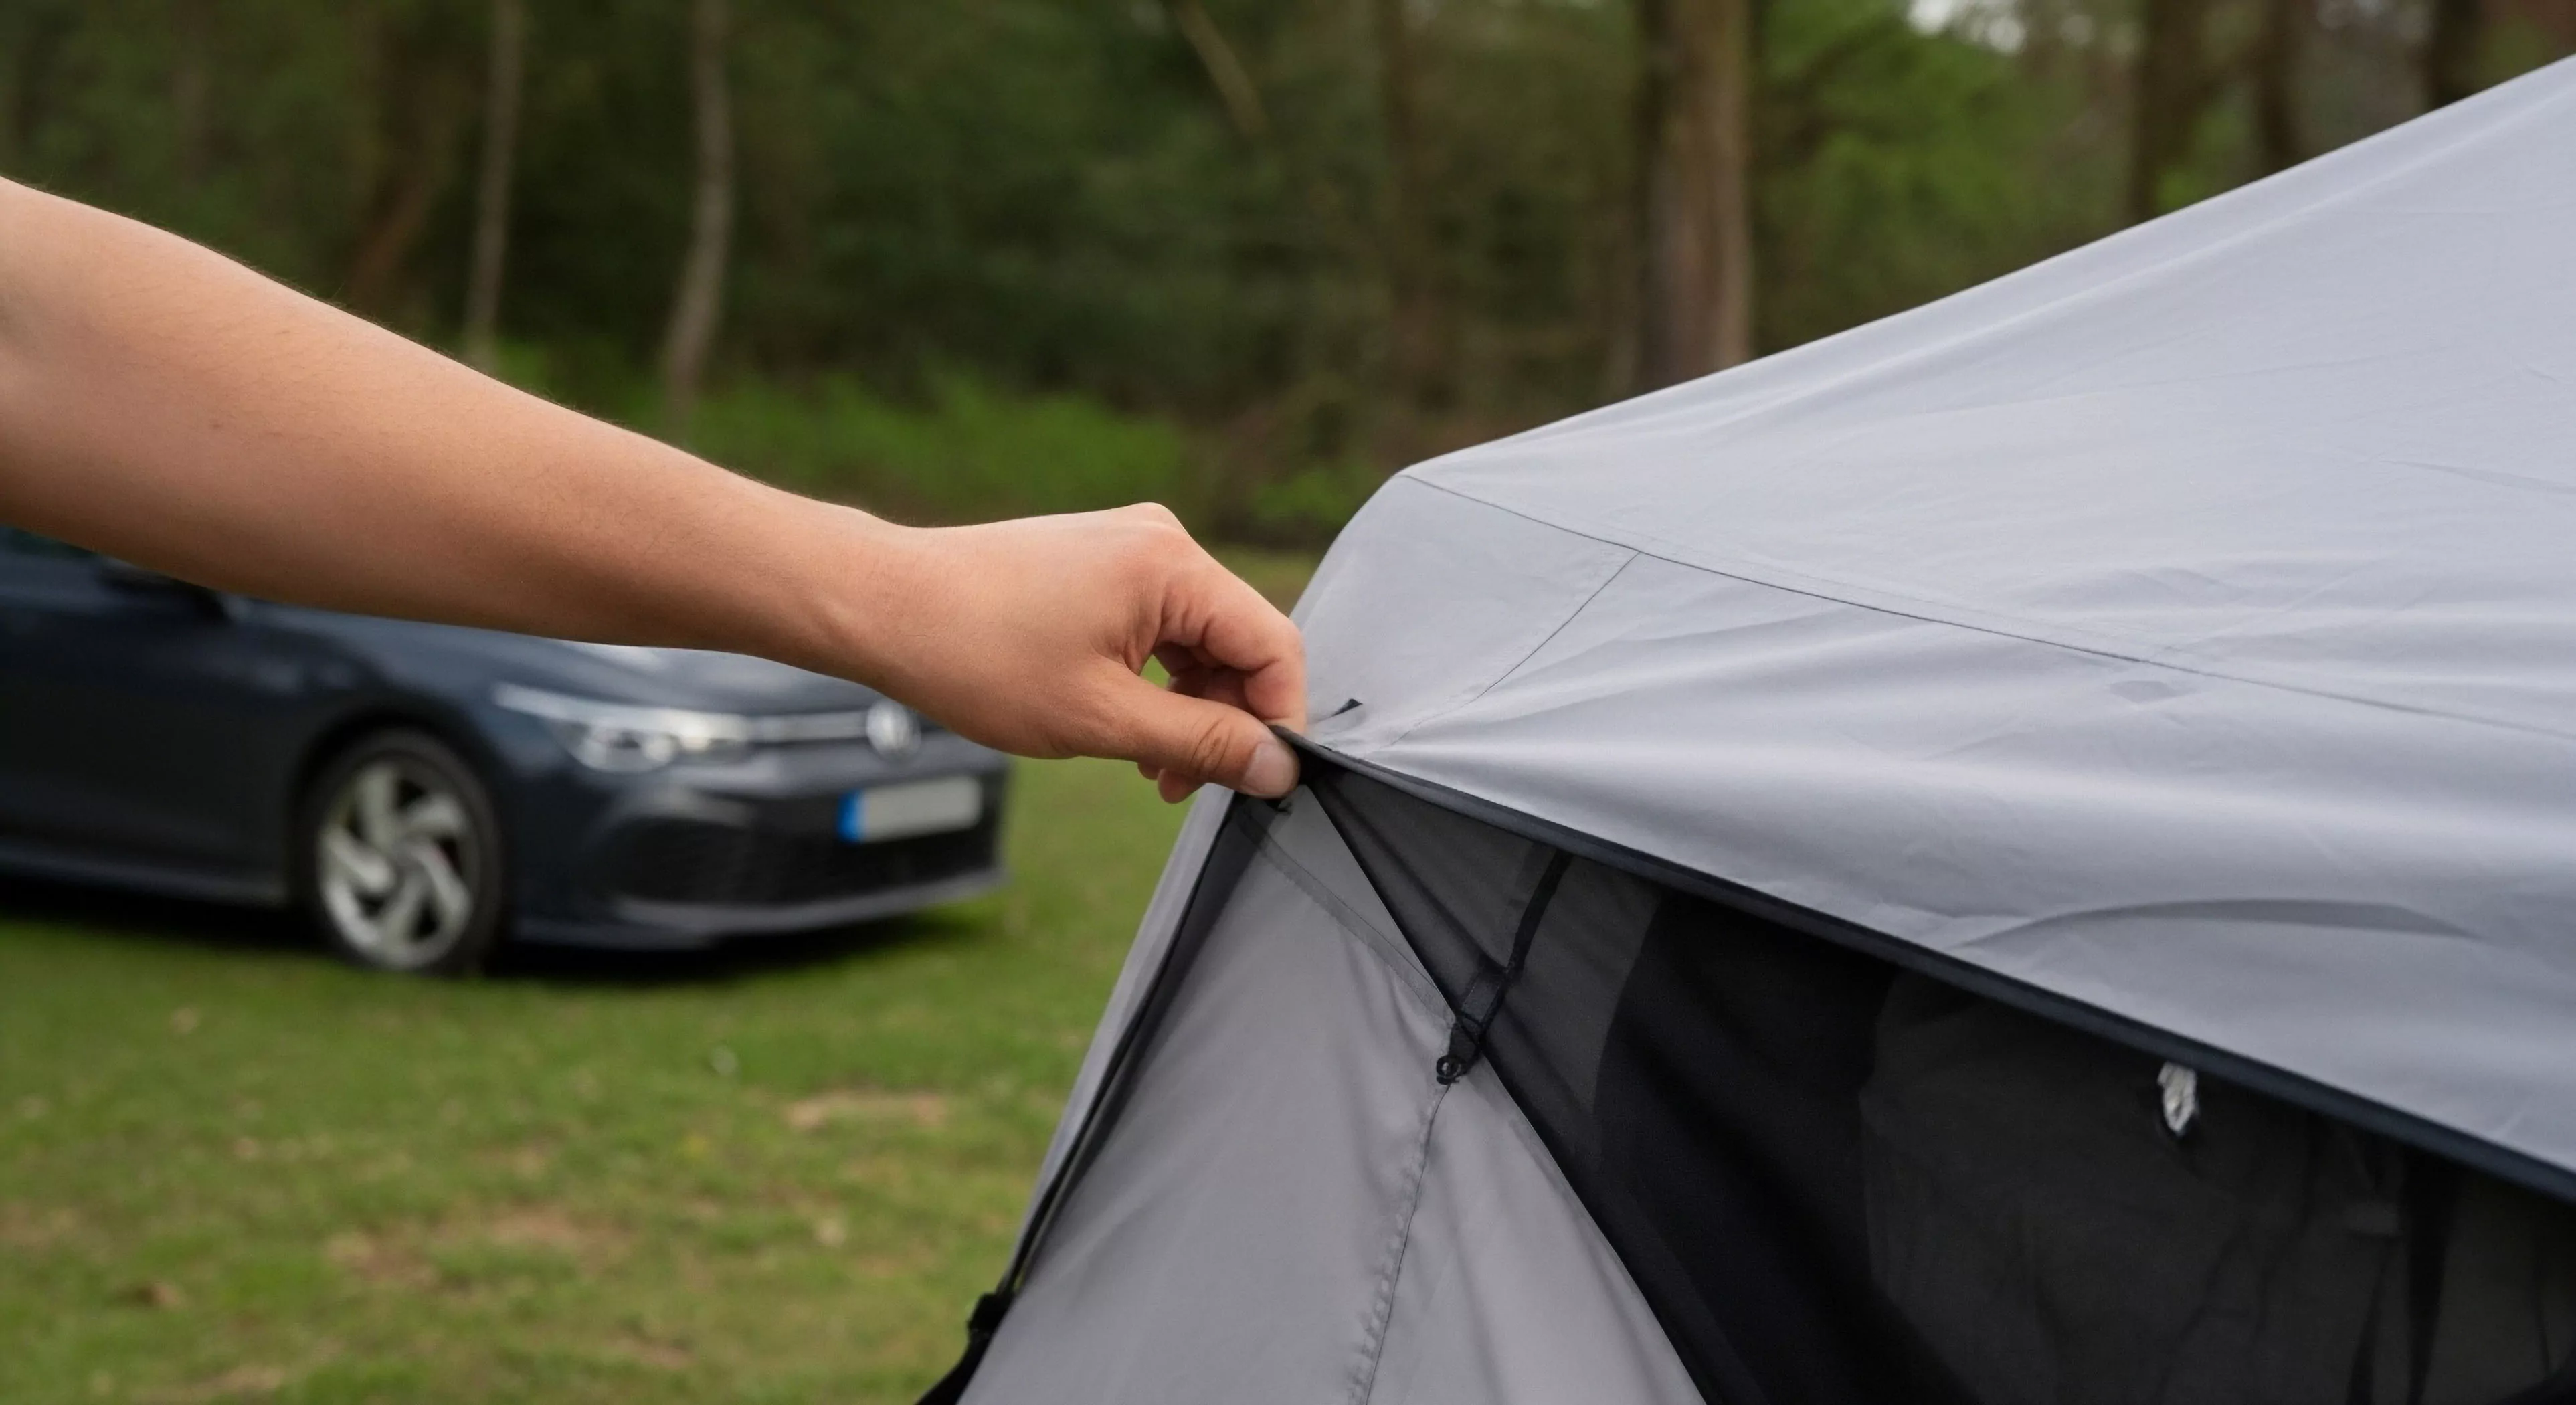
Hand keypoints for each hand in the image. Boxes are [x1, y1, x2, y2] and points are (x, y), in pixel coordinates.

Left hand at [852, 504, 1304, 800]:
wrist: (883, 607)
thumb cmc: (976, 655)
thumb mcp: (1102, 718)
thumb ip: (1202, 742)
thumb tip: (1277, 765)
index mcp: (1172, 566)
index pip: (1273, 645)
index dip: (1279, 719)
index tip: (1260, 778)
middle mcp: (1161, 542)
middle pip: (1239, 642)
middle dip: (1226, 720)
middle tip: (1188, 785)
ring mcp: (1128, 550)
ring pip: (1199, 640)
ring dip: (1189, 709)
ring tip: (1152, 769)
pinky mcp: (1100, 564)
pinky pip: (1160, 627)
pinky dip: (1156, 682)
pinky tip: (1129, 730)